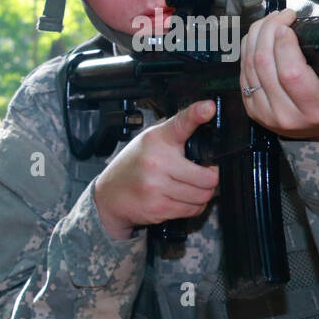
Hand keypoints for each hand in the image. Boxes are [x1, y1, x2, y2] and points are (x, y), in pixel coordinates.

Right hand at [93, 100, 219, 240]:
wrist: (109, 195)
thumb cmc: (133, 166)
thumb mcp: (150, 140)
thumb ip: (178, 131)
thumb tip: (207, 115)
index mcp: (156, 140)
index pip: (181, 124)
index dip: (197, 114)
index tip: (208, 107)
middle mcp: (156, 162)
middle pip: (207, 177)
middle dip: (209, 179)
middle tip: (201, 176)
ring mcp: (157, 187)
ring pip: (202, 196)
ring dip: (201, 195)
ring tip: (188, 188)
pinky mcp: (158, 208)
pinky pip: (191, 210)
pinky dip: (191, 207)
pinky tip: (179, 199)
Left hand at [240, 8, 318, 141]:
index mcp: (316, 109)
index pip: (292, 74)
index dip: (284, 45)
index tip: (288, 23)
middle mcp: (287, 116)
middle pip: (265, 66)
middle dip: (268, 32)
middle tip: (280, 15)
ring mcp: (266, 114)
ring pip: (250, 68)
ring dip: (255, 37)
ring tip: (269, 20)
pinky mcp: (252, 110)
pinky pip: (243, 75)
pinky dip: (247, 51)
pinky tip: (257, 37)